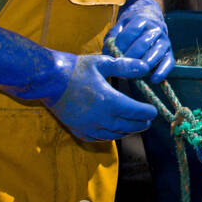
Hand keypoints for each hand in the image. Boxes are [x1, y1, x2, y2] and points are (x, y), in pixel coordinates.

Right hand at [0, 23, 157, 141]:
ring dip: (127, 131)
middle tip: (147, 120)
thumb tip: (145, 67)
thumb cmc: (75, 69)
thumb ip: (126, 67)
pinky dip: (110, 135)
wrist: (48, 80)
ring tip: (134, 126)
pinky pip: (99, 138)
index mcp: (111, 102)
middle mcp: (102, 119)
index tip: (153, 111)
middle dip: (140, 123)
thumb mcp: (103, 63)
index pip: (137, 112)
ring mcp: (89, 127)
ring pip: (115, 134)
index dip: (147, 112)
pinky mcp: (79, 131)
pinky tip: (113, 131)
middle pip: (129, 126)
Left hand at [107, 0, 174, 83]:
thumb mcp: (119, 28)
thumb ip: (113, 38)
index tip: (112, 56)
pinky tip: (153, 79)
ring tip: (136, 73)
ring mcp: (164, 41)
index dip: (121, 45)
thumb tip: (108, 54)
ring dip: (145, 64)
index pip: (131, 32)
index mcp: (141, 20)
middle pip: (143, 43)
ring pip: (157, 52)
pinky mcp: (169, 53)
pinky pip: (169, 62)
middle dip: (131, 56)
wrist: (150, 23)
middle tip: (122, 67)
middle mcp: (155, 29)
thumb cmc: (130, 30)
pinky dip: (162, 71)